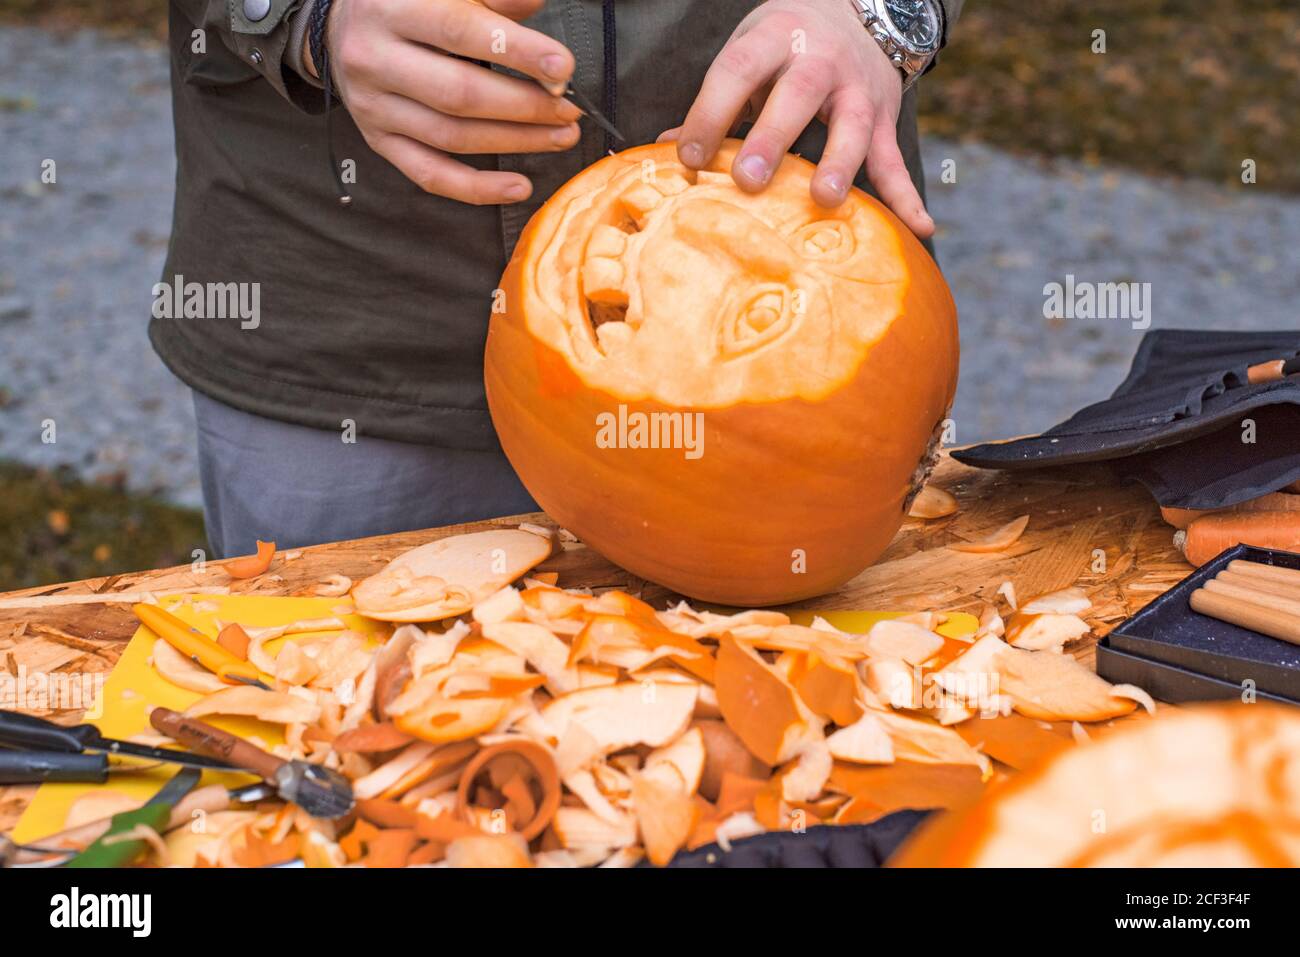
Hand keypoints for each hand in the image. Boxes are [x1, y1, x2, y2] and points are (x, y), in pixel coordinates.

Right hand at [309, 0, 581, 204]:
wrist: (342, 25)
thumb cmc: (409, 0)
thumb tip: (537, 3)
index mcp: (392, 6)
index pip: (461, 32)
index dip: (517, 53)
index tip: (563, 69)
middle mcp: (374, 58)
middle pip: (459, 93)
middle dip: (525, 107)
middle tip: (571, 111)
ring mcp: (373, 106)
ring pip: (452, 136)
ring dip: (515, 142)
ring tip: (561, 137)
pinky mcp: (379, 141)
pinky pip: (430, 174)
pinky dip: (477, 188)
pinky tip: (520, 186)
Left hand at [661, 0, 933, 237]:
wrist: (852, 10)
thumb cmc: (783, 46)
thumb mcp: (746, 57)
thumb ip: (714, 104)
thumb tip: (663, 148)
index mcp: (773, 39)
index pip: (736, 71)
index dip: (711, 113)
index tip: (688, 156)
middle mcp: (818, 60)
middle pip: (797, 95)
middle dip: (773, 137)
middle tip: (750, 181)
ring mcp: (856, 89)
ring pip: (852, 125)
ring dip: (840, 163)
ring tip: (824, 200)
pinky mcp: (884, 117)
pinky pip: (895, 158)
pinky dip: (906, 195)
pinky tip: (919, 227)